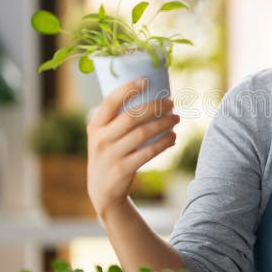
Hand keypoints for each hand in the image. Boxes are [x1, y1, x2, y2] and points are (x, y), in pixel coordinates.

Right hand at [86, 78, 179, 216]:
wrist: (102, 190)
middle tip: (171, 103)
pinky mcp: (123, 170)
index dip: (128, 89)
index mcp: (95, 125)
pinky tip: (173, 137)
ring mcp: (111, 155)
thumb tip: (149, 96)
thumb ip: (116, 120)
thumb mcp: (103, 137)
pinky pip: (148, 152)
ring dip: (163, 124)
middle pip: (132, 116)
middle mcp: (101, 139)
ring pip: (143, 133)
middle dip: (155, 107)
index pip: (110, 102)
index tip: (147, 81)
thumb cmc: (109, 154)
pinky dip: (164, 143)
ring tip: (176, 118)